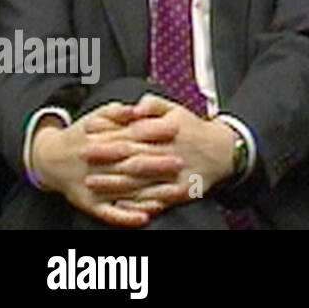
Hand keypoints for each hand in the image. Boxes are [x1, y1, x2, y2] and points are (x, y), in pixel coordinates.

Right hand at [29, 102, 182, 227]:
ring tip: (174, 191)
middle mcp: (97, 165)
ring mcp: (94, 186)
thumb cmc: (82, 134)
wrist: (50, 160)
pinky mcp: (90, 204)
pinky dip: (127, 216)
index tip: (176, 128)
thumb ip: (117, 112)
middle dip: (155, 163)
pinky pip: (110, 213)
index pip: (131, 136)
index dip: (153, 132)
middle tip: (180, 162)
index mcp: (100, 140)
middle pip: (130, 163)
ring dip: (149, 192)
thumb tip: (135, 109)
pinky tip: (145, 218)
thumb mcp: (97, 116)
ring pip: (124, 190)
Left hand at [81, 95, 236, 215]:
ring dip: (115, 181)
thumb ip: (155, 105)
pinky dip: (138, 202)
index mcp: (168, 131)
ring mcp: (176, 173)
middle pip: (134, 155)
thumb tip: (136, 106)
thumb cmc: (194, 130)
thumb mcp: (177, 110)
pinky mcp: (182, 191)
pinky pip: (157, 198)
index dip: (110, 133)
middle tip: (84, 157)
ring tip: (93, 182)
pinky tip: (120, 203)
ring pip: (141, 179)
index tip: (89, 134)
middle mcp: (171, 152)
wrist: (223, 152)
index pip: (134, 132)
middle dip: (107, 158)